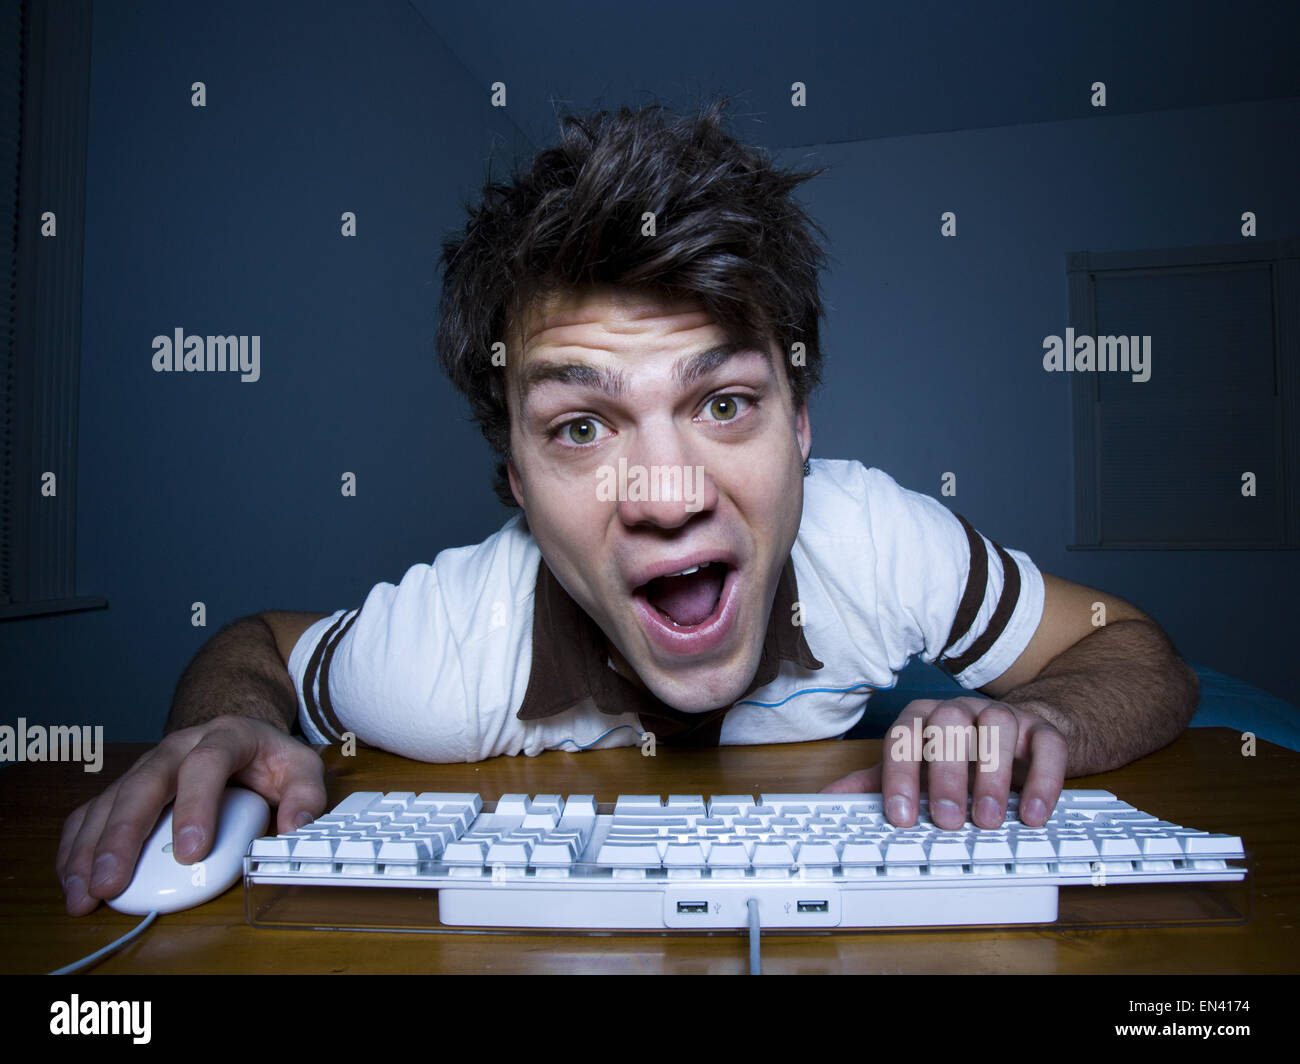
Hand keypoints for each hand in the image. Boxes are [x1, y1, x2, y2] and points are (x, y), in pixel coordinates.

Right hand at [56, 715, 326, 914]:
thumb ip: (305, 795)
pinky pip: (92, 811)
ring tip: (86, 891)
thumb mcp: (301, 767)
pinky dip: (78, 845)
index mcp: (225, 736)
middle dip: (124, 835)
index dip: (195, 806)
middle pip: (144, 783)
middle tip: (113, 881)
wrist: (240, 734)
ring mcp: (148, 765)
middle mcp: (179, 747)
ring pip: (111, 799)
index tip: (191, 852)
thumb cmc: (269, 758)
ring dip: (91, 848)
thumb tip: (295, 829)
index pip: (205, 764)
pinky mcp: (127, 785)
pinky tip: (73, 878)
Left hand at [821, 696, 1066, 829]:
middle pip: (947, 724)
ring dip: (992, 773)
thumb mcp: (914, 771)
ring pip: (997, 726)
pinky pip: (1047, 744)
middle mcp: (960, 711)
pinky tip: (1032, 812)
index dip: (900, 775)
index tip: (901, 817)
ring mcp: (1003, 716)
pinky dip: (1043, 778)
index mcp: (921, 719)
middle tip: (947, 820)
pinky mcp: (1043, 730)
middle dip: (946, 773)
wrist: (1014, 740)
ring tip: (987, 820)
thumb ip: (876, 783)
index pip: (903, 736)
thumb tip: (827, 799)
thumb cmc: (953, 758)